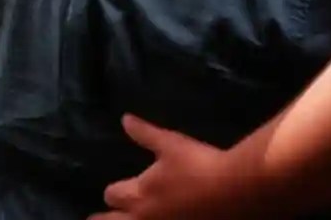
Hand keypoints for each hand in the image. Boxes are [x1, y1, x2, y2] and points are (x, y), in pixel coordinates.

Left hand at [88, 114, 252, 219]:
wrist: (234, 190)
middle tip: (96, 219)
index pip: (112, 194)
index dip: (113, 191)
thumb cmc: (199, 164)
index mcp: (138, 193)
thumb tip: (125, 119)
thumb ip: (145, 134)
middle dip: (104, 219)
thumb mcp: (171, 144)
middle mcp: (143, 217)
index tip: (113, 191)